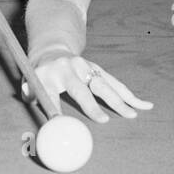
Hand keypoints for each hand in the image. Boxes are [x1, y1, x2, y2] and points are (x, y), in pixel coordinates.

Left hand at [25, 54, 152, 122]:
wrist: (52, 50)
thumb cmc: (39, 75)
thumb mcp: (29, 84)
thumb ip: (31, 99)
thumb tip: (40, 122)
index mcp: (48, 75)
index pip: (50, 94)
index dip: (56, 108)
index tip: (60, 123)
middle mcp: (68, 69)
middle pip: (82, 90)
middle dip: (93, 105)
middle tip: (104, 120)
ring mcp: (85, 68)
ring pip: (105, 85)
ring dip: (119, 100)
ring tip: (133, 114)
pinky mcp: (98, 69)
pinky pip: (115, 83)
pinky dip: (130, 95)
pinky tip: (144, 104)